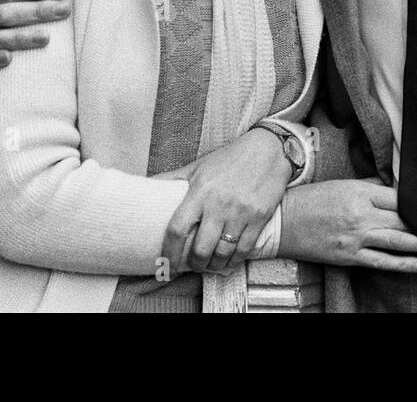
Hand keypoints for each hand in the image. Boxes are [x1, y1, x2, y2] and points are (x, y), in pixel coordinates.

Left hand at [158, 129, 290, 274]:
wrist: (268, 150)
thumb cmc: (230, 159)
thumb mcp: (199, 166)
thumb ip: (173, 179)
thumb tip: (148, 185)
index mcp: (200, 191)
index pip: (177, 229)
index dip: (169, 252)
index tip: (166, 264)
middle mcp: (219, 204)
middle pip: (201, 248)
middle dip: (194, 264)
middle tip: (191, 266)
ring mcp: (241, 213)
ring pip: (223, 253)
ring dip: (214, 265)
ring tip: (210, 265)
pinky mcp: (259, 218)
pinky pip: (244, 249)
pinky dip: (234, 261)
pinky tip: (229, 261)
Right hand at [278, 180, 416, 272]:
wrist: (281, 222)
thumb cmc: (309, 200)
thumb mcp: (340, 184)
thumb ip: (368, 186)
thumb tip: (393, 187)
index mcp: (358, 191)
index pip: (399, 197)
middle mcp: (360, 213)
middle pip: (403, 219)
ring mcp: (356, 237)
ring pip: (398, 240)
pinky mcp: (350, 256)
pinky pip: (382, 261)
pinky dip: (404, 264)